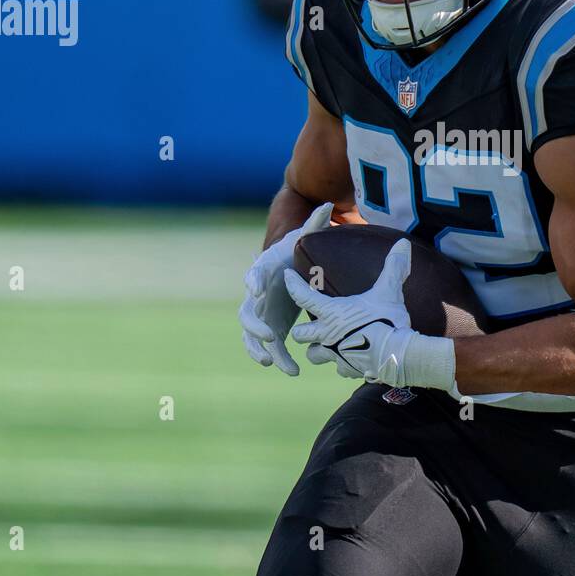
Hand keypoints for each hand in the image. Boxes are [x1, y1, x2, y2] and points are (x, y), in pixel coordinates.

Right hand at [238, 201, 332, 374]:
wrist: (285, 268)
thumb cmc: (293, 253)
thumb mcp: (303, 238)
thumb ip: (314, 224)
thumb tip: (328, 204)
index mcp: (265, 270)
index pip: (254, 273)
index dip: (253, 280)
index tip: (255, 288)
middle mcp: (257, 295)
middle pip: (246, 311)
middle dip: (254, 325)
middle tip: (268, 335)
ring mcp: (261, 314)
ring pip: (251, 335)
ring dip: (259, 349)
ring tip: (271, 361)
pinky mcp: (270, 328)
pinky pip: (267, 348)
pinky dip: (276, 359)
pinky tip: (292, 371)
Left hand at [283, 240, 455, 391]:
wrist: (395, 355)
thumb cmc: (387, 320)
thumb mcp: (389, 291)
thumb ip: (393, 267)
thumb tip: (403, 243)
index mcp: (331, 313)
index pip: (302, 296)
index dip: (292, 284)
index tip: (286, 275)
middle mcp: (327, 335)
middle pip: (299, 334)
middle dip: (302, 330)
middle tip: (311, 324)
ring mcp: (335, 355)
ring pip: (314, 356)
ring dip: (318, 350)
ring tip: (327, 345)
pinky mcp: (348, 370)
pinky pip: (340, 368)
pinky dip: (344, 364)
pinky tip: (354, 359)